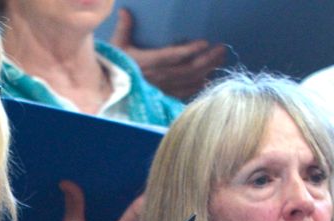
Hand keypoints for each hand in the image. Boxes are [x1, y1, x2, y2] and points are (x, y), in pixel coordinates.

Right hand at [110, 8, 225, 101]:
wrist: (110, 93)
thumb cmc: (116, 67)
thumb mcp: (117, 47)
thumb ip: (124, 28)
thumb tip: (124, 10)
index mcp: (149, 62)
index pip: (174, 56)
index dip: (191, 50)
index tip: (205, 42)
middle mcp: (159, 77)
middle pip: (189, 69)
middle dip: (208, 59)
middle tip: (222, 48)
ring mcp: (164, 89)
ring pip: (191, 81)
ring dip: (208, 70)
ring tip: (221, 59)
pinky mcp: (165, 97)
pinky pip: (186, 92)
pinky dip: (199, 86)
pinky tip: (209, 78)